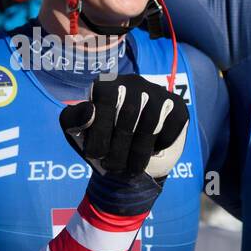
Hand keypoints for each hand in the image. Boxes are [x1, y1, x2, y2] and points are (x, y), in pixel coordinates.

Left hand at [60, 74, 188, 179]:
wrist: (128, 155)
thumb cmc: (100, 139)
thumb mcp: (77, 131)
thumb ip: (73, 120)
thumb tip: (90, 111)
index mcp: (108, 84)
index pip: (107, 100)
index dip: (101, 131)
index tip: (95, 155)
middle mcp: (134, 82)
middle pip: (130, 114)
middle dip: (119, 148)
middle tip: (112, 167)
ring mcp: (158, 92)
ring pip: (151, 123)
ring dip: (139, 153)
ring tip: (130, 168)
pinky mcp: (177, 107)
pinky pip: (171, 126)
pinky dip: (161, 144)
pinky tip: (151, 151)